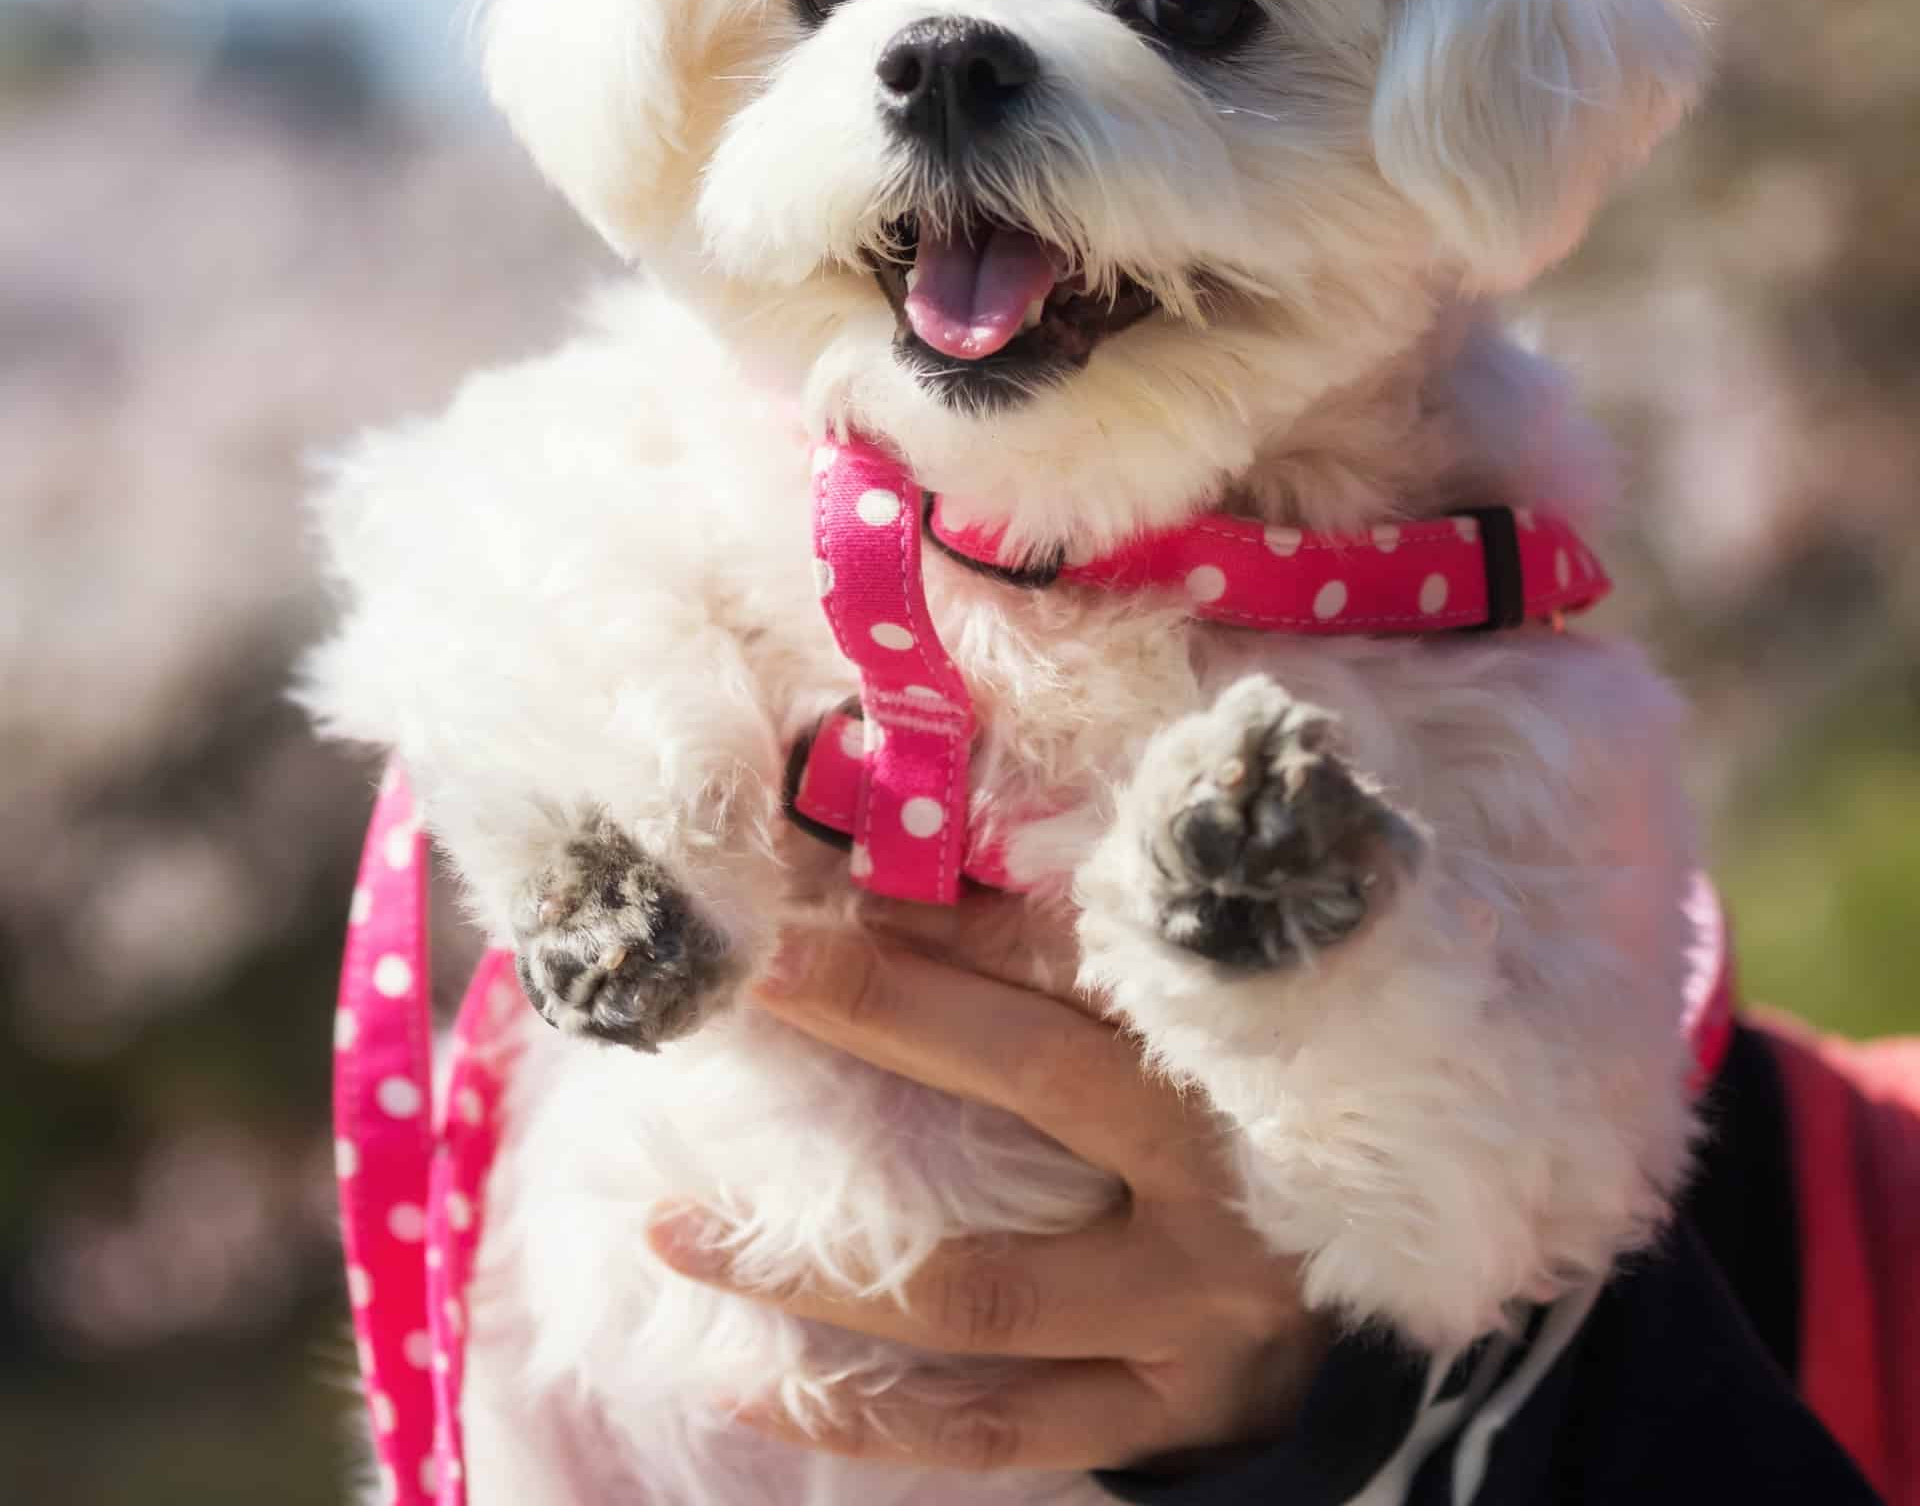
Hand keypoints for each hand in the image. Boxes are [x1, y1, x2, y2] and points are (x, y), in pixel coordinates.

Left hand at [645, 891, 1330, 1475]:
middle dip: (888, 1023)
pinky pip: (991, 1430)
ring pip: (982, 1293)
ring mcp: (1187, 1313)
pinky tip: (745, 1381)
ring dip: (818, 1263)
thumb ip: (1057, 956)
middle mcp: (1214, 1177)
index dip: (946, 934)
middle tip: (756, 988)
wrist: (1354, 1294)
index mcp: (1221, 1053)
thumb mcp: (1181, 1031)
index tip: (810, 915)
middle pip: (1037, 1084)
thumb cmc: (1238, 1123)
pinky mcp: (1161, 1416)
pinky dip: (865, 1412)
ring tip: (677, 1229)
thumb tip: (882, 889)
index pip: (1079, 965)